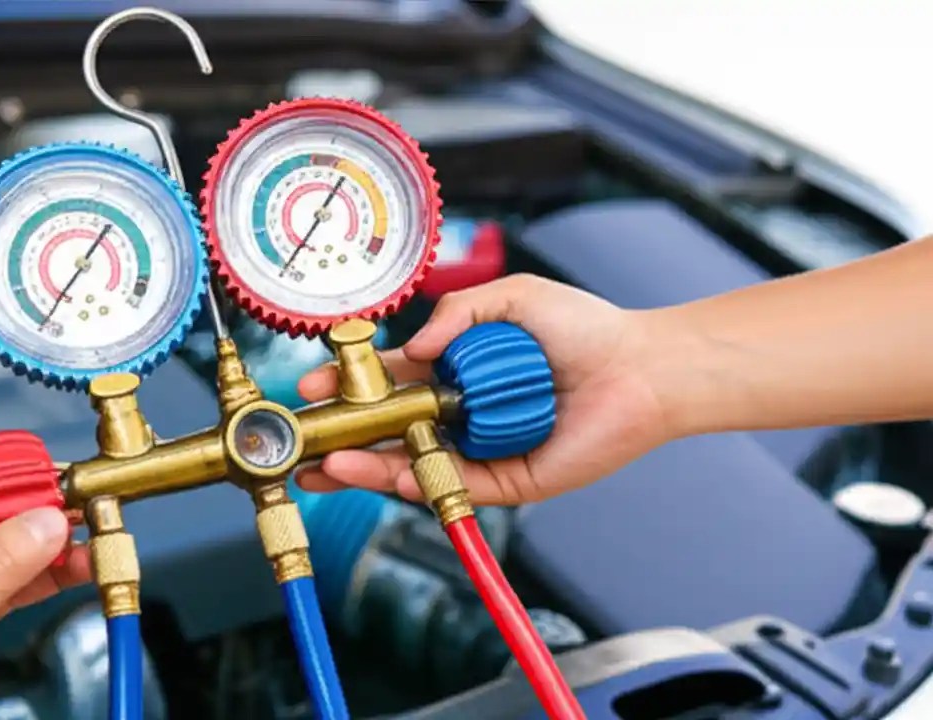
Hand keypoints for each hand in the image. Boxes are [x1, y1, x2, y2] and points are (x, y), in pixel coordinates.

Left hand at [0, 465, 91, 719]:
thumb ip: (2, 558)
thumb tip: (47, 519)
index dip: (2, 468)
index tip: (46, 471)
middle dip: (38, 508)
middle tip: (79, 507)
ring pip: (11, 554)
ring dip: (50, 546)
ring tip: (90, 540)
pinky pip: (15, 590)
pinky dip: (46, 581)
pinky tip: (72, 574)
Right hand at [297, 274, 675, 503]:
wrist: (639, 367)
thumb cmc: (583, 328)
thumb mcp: (510, 298)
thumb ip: (455, 316)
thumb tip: (406, 349)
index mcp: (454, 372)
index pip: (387, 384)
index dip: (348, 385)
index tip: (313, 382)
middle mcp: (459, 415)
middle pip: (386, 432)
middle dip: (340, 438)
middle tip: (300, 439)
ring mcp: (478, 450)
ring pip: (407, 466)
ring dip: (362, 468)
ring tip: (322, 464)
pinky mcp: (504, 482)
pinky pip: (449, 486)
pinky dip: (411, 482)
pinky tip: (378, 472)